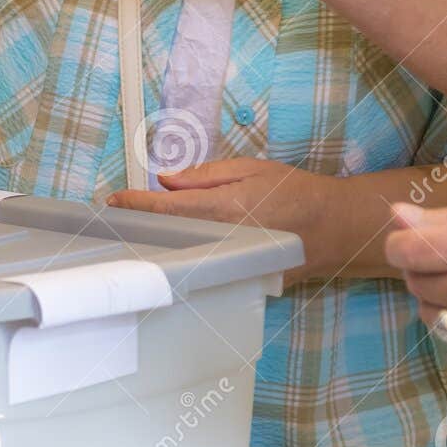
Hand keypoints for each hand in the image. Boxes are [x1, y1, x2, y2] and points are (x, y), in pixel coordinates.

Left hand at [108, 159, 346, 274]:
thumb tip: (166, 181)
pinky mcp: (238, 277)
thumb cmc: (296, 193)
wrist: (334, 229)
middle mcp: (223, 239)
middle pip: (168, 235)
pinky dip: (184, 258)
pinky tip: (171, 251)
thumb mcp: (251, 170)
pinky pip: (203, 267)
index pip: (167, 209)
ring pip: (182, 255)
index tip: (112, 201)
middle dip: (140, 226)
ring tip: (138, 233)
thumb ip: (205, 177)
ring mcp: (229, 262)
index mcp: (224, 208)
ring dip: (158, 244)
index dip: (135, 205)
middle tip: (115, 218)